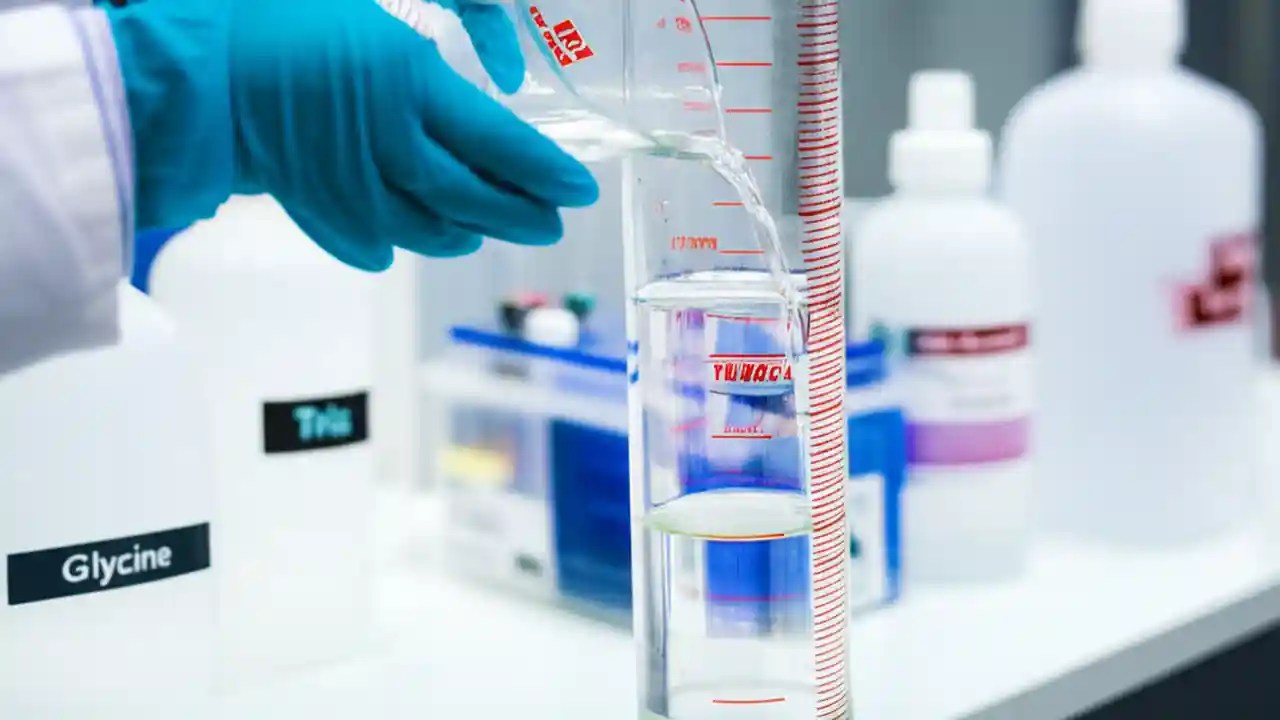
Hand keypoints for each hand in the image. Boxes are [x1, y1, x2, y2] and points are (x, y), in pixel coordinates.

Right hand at [109, 0, 598, 270]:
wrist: (187, 58)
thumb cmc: (289, 7)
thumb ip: (469, 12)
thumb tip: (512, 70)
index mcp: (409, 86)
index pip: (500, 147)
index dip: (546, 174)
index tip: (579, 190)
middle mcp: (385, 145)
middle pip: (468, 197)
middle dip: (517, 215)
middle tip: (549, 225)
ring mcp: (343, 180)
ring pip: (420, 226)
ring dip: (461, 234)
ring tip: (485, 231)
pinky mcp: (304, 197)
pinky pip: (361, 235)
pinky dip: (393, 242)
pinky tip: (407, 243)